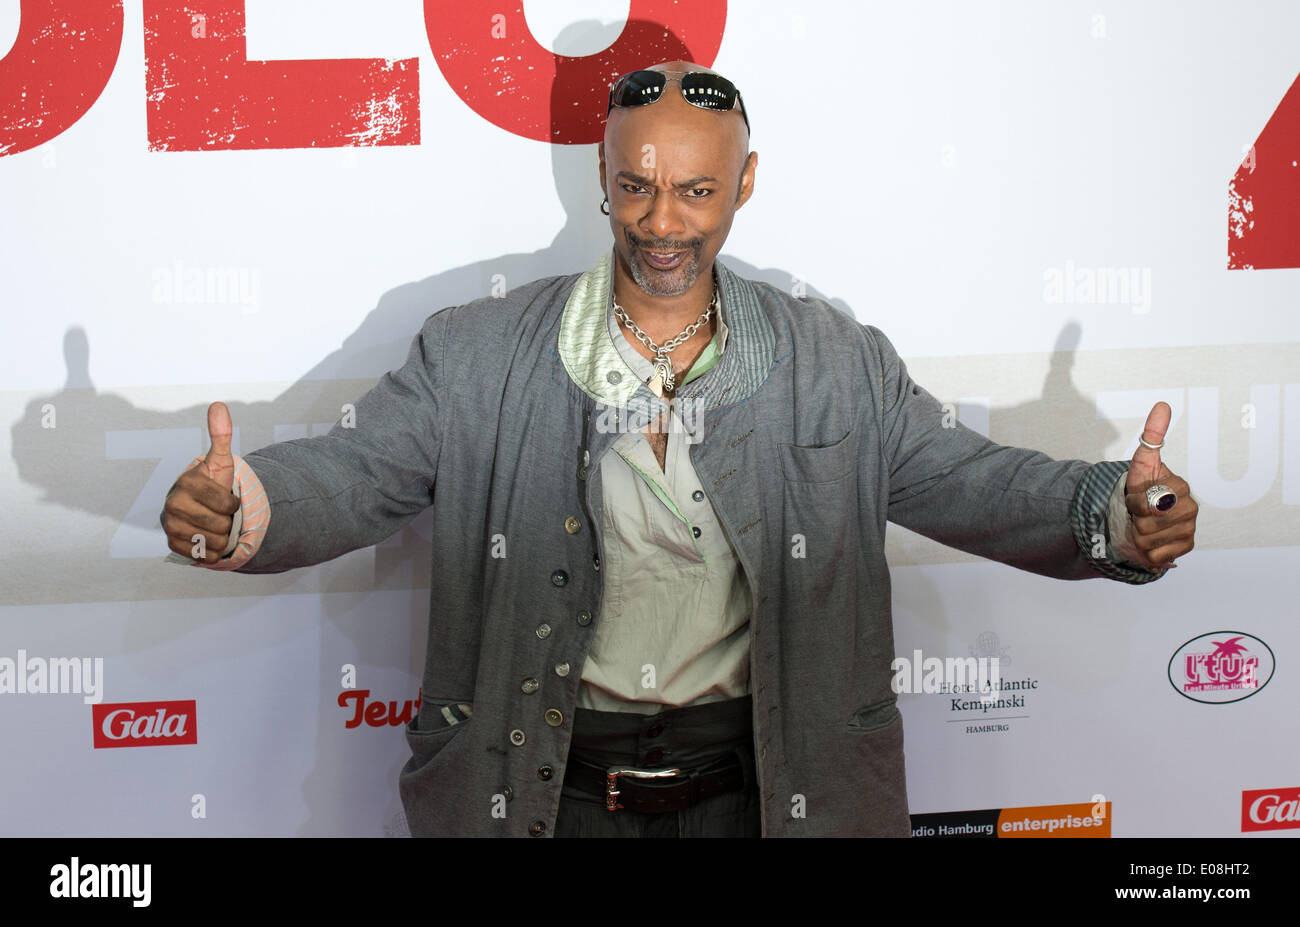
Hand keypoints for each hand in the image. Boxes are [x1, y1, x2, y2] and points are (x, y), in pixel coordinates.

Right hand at [162, 402, 240, 563]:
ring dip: (221, 536)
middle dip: (227, 520)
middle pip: (219, 525)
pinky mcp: (172, 545)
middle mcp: (173, 504)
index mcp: (187, 483)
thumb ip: (221, 436)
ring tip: (213, 523)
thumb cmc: (214, 484)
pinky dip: (211, 550)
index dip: (233, 503)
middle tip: (219, 512)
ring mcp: (170, 526)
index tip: (226, 498)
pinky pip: (203, 556)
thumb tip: (219, 405)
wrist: (201, 508)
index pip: (225, 504)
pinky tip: (206, 537)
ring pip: (213, 542)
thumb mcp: (222, 462)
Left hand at [1123, 402, 1196, 570]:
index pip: (1149, 500)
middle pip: (1149, 522)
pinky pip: (1157, 556)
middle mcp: (1190, 507)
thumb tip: (1163, 404)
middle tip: (1138, 513)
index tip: (1136, 496)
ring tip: (1144, 527)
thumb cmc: (1140, 490)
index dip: (1135, 501)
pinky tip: (1153, 542)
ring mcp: (1190, 529)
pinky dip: (1148, 552)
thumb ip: (1152, 436)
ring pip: (1150, 539)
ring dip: (1139, 535)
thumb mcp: (1141, 463)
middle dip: (1135, 519)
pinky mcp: (1185, 548)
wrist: (1140, 518)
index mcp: (1180, 486)